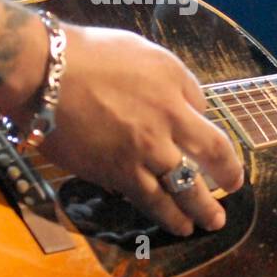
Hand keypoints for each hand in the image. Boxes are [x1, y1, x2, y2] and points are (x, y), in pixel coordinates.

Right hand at [28, 23, 244, 236]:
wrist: (45, 74)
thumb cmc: (89, 54)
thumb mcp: (144, 52)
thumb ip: (172, 80)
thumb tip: (190, 106)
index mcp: (175, 90)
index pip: (207, 119)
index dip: (219, 144)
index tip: (222, 158)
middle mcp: (166, 122)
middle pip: (208, 159)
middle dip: (224, 181)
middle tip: (230, 195)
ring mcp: (143, 150)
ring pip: (180, 189)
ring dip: (197, 211)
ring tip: (204, 224)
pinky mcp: (116, 172)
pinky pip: (147, 198)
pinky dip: (164, 214)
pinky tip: (172, 223)